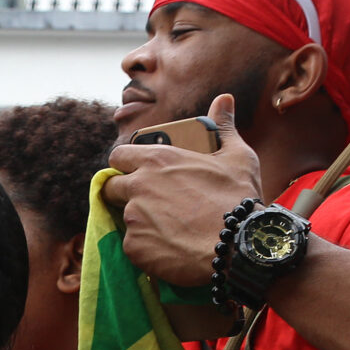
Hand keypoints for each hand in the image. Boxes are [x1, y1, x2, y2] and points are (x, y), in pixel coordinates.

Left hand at [100, 93, 263, 286]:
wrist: (238, 244)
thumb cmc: (238, 197)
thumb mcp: (236, 156)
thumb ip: (223, 127)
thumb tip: (224, 99)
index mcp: (156, 159)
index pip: (118, 156)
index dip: (125, 164)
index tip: (135, 172)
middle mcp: (138, 186)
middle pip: (111, 188)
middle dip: (124, 194)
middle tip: (149, 203)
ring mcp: (133, 218)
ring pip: (124, 219)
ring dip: (139, 222)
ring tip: (167, 229)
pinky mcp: (134, 247)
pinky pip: (133, 247)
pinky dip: (147, 249)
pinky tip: (169, 249)